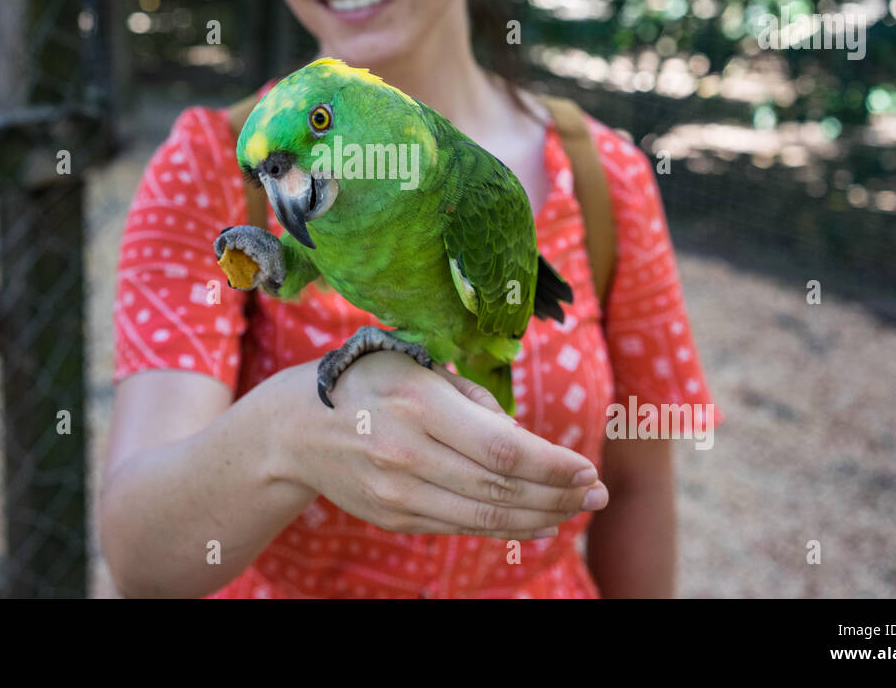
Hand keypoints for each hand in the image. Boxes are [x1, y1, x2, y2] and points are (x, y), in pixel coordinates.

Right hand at [270, 351, 607, 539]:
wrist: (298, 428)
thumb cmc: (374, 383)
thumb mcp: (420, 366)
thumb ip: (475, 402)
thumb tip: (528, 446)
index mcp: (418, 403)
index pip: (501, 448)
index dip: (552, 465)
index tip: (588, 468)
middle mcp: (405, 452)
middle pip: (500, 488)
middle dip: (558, 494)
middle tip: (597, 494)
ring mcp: (396, 492)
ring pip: (485, 516)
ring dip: (541, 516)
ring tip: (577, 509)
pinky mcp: (393, 517)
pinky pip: (461, 527)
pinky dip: (506, 530)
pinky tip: (539, 524)